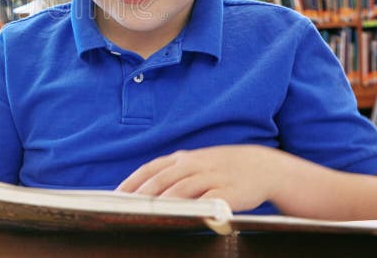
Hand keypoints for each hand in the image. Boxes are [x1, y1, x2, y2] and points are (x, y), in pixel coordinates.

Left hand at [116, 145, 281, 212]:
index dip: (132, 183)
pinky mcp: (228, 191)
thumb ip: (173, 175)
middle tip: (125, 210)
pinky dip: (193, 209)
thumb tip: (143, 192)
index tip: (115, 197)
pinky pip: (207, 201)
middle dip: (141, 196)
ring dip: (162, 203)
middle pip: (162, 180)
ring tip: (146, 216)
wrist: (262, 166)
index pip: (150, 169)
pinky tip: (182, 217)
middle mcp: (194, 165)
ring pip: (181, 190)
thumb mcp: (196, 164)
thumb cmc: (221, 169)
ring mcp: (211, 177)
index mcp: (182, 158)